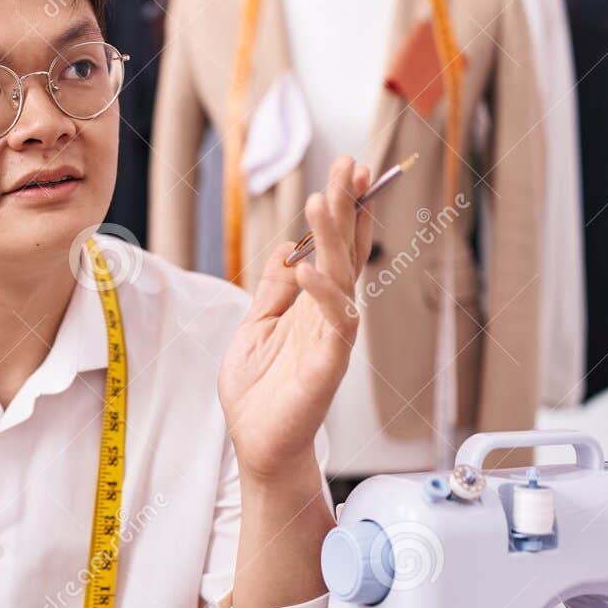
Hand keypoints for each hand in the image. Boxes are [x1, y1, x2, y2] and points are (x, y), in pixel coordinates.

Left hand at [217, 157, 373, 479]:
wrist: (258, 443)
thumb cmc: (259, 392)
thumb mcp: (256, 326)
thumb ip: (274, 288)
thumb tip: (288, 248)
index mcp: (311, 303)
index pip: (335, 247)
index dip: (344, 209)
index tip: (350, 170)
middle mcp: (328, 314)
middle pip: (345, 250)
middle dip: (348, 206)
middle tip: (351, 164)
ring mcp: (331, 337)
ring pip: (342, 276)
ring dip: (334, 237)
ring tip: (323, 198)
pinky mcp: (328, 364)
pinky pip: (335, 322)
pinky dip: (324, 294)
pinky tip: (310, 268)